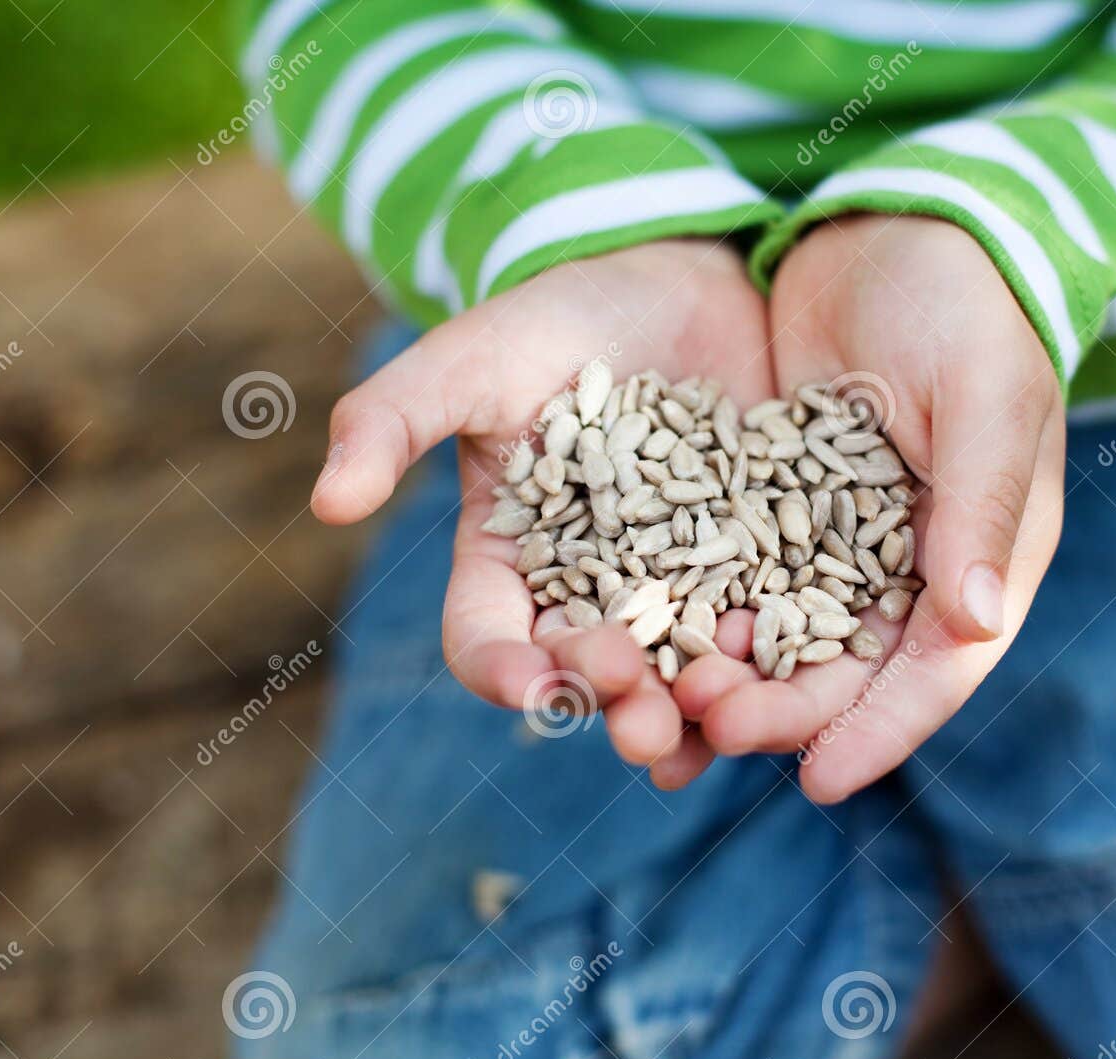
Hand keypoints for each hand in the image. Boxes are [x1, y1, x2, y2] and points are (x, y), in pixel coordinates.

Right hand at [310, 240, 777, 784]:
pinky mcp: (756, 564)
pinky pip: (761, 625)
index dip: (505, 669)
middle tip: (643, 726)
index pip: (488, 639)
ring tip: (717, 727)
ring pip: (679, 670)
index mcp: (511, 560)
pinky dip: (770, 662)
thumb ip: (393, 419)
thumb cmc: (557, 315)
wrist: (677, 274)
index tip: (532, 683)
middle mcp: (591, 590)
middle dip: (613, 706)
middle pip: (590, 673)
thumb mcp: (470, 357)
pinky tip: (789, 682)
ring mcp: (677, 583)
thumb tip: (326, 505)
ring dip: (694, 711)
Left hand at [672, 216, 1065, 801]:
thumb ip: (983, 503)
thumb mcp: (984, 392)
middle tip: (707, 729)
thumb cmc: (965, 299)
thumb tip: (980, 622)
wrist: (898, 225)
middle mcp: (916, 566)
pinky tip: (644, 647)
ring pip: (785, 638)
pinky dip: (698, 615)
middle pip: (849, 670)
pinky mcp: (776, 508)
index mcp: (987, 554)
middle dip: (783, 710)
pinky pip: (736, 579)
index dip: (883, 729)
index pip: (940, 668)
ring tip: (663, 702)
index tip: (820, 782)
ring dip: (730, 675)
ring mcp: (841, 541)